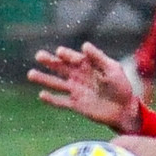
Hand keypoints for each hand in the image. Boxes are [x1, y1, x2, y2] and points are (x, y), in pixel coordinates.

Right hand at [27, 42, 141, 130]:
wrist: (124, 109)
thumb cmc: (121, 86)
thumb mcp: (112, 69)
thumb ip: (98, 58)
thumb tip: (84, 45)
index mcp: (87, 65)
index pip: (73, 57)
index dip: (66, 54)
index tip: (59, 52)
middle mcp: (78, 76)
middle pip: (61, 68)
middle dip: (50, 62)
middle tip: (38, 55)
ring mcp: (76, 90)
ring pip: (57, 83)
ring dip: (44, 79)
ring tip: (31, 74)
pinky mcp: (76, 105)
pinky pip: (61, 101)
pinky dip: (52, 99)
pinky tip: (41, 95)